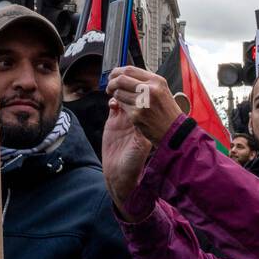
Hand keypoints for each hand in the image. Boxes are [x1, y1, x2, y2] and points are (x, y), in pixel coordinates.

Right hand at [101, 97, 154, 219]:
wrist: (119, 173)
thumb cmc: (133, 163)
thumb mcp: (141, 146)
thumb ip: (141, 132)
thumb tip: (146, 117)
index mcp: (145, 123)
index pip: (145, 102)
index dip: (141, 94)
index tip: (139, 88)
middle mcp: (136, 119)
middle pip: (135, 97)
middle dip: (130, 89)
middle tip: (126, 85)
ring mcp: (125, 119)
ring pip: (124, 98)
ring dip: (121, 92)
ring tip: (117, 91)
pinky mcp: (113, 121)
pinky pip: (114, 105)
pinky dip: (113, 100)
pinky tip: (112, 103)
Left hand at [106, 66, 184, 144]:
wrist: (174, 131)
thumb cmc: (168, 111)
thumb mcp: (161, 90)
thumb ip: (145, 81)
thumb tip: (125, 75)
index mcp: (156, 80)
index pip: (130, 69)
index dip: (117, 72)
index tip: (114, 76)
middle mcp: (150, 89)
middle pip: (121, 79)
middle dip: (111, 82)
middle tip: (110, 86)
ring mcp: (142, 102)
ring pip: (118, 93)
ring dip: (115, 95)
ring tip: (119, 98)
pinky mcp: (136, 115)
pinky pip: (121, 106)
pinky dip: (120, 105)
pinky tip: (126, 107)